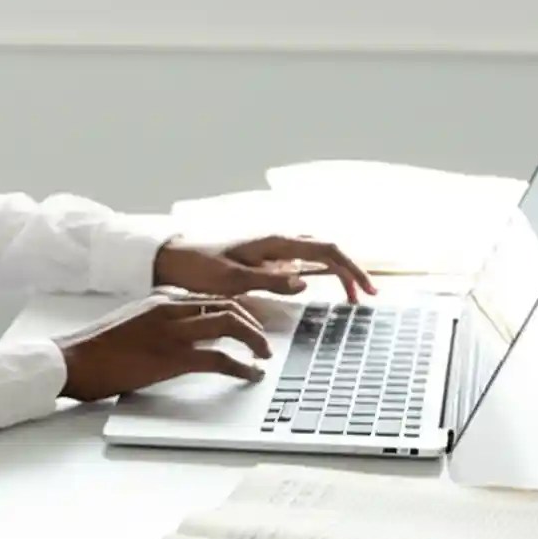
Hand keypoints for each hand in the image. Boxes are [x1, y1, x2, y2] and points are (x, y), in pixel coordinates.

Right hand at [59, 297, 271, 401]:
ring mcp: (173, 332)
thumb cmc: (95, 348)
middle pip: (228, 306)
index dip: (237, 311)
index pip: (210, 297)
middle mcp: (171, 309)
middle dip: (252, 324)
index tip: (250, 324)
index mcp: (161, 300)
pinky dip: (241, 367)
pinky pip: (219, 359)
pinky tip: (250, 375)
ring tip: (263, 356)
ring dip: (254, 341)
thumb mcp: (131, 323)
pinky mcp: (172, 358)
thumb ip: (157, 322)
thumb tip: (178, 333)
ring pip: (230, 325)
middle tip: (263, 342)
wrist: (72, 360)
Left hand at [153, 236, 377, 302]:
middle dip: (351, 271)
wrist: (172, 257)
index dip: (352, 269)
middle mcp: (279, 240)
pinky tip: (320, 286)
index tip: (366, 291)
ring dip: (337, 272)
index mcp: (276, 242)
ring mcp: (273, 248)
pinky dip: (319, 272)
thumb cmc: (198, 267)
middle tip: (366, 298)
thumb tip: (305, 284)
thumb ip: (269, 281)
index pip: (327, 250)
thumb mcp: (232, 279)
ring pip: (317, 254)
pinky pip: (301, 259)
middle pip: (328, 250)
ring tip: (349, 296)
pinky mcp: (265, 257)